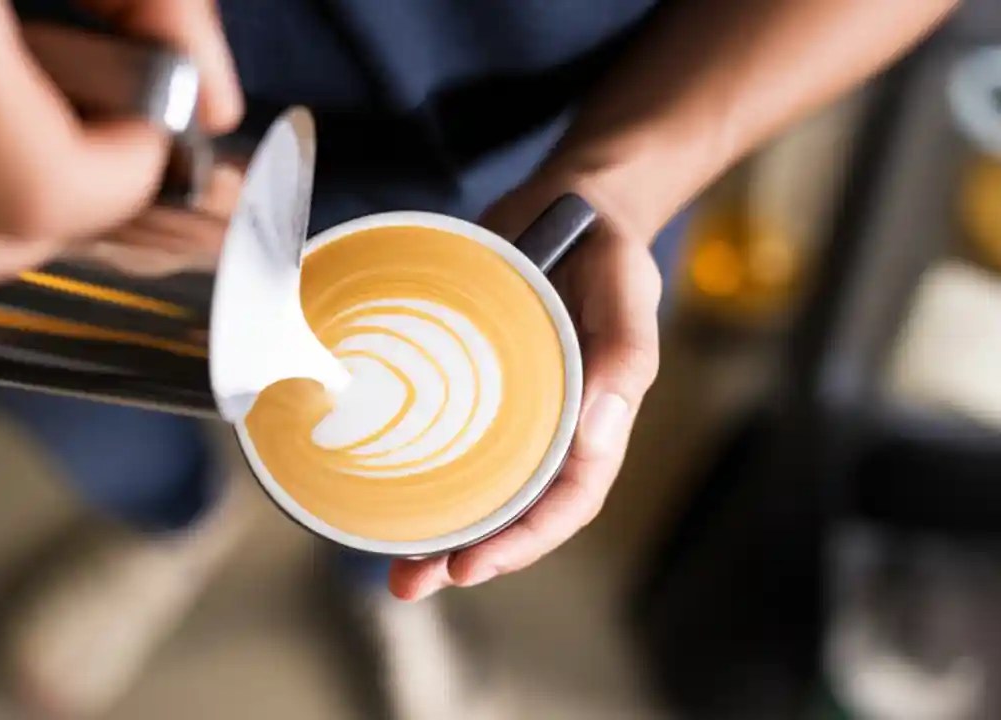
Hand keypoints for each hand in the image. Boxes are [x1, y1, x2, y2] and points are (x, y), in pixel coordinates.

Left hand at [389, 177, 662, 600]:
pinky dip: (413, 465)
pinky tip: (373, 483)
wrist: (569, 198)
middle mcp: (551, 425)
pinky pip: (442, 433)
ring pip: (472, 483)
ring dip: (433, 527)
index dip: (521, 542)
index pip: (565, 502)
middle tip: (409, 584)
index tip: (470, 566)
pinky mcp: (467, 381)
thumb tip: (599, 436)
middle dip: (465, 555)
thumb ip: (623, 357)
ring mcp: (508, 407)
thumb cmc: (608, 248)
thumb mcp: (627, 291)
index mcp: (596, 421)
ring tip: (388, 565)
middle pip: (511, 510)